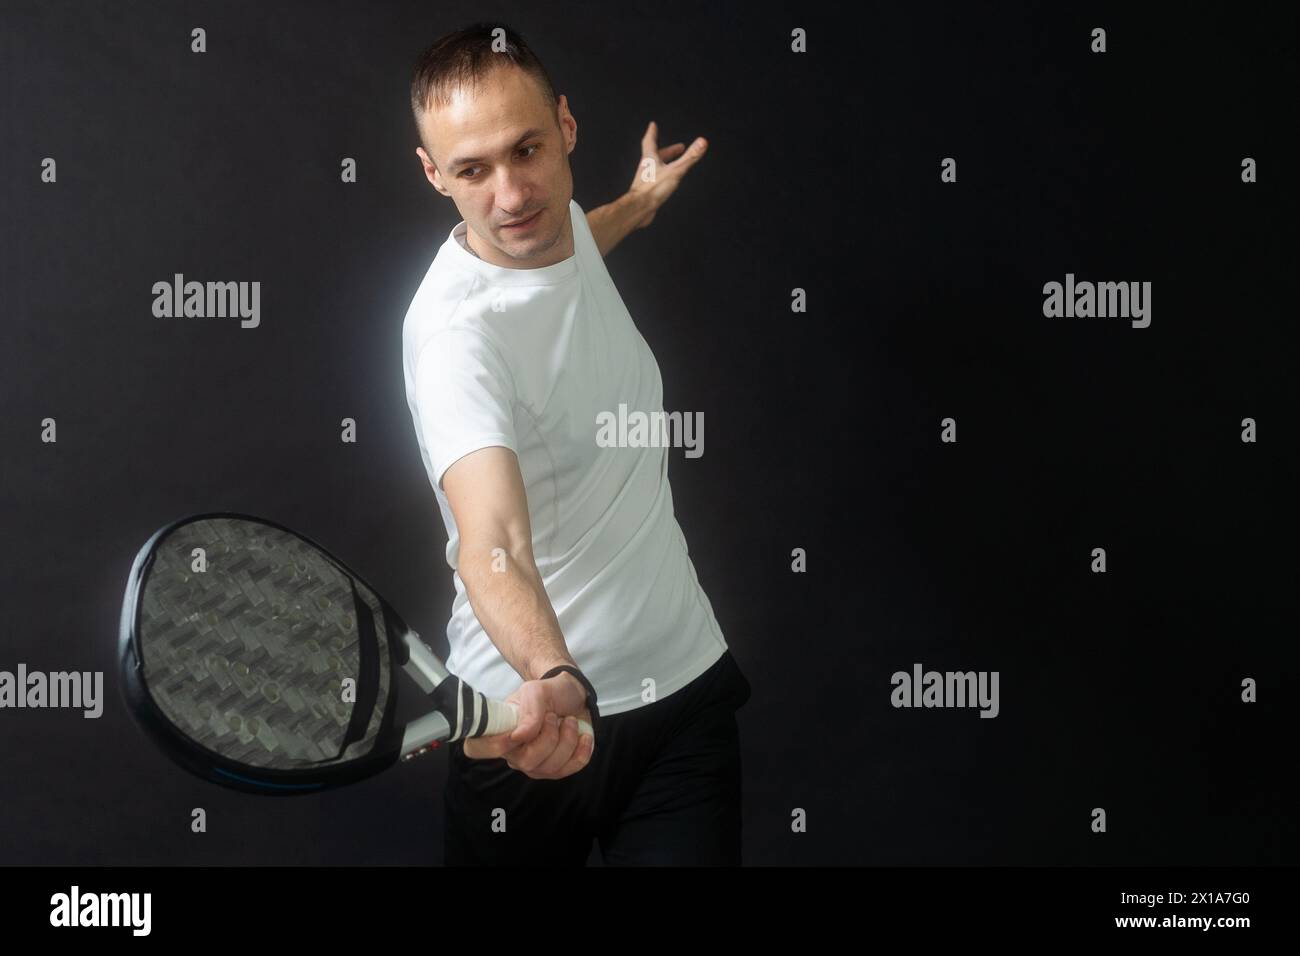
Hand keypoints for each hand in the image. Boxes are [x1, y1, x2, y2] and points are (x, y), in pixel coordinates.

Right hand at [462, 671, 594, 779]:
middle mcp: (513, 752)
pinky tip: (583, 737)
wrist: (572, 696)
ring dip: (567, 740)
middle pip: (525, 761)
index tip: (517, 732)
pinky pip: (568, 770)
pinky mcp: (556, 769)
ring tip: (569, 721)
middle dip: (548, 737)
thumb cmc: (549, 693)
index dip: (494, 745)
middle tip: (554, 716)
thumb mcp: (537, 691)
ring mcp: (535, 764)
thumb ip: (529, 711)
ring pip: (550, 767)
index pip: (477, 748)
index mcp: (500, 731)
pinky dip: (581, 752)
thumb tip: (520, 736)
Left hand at [626, 120, 707, 228]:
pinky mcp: (648, 192)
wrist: (639, 209)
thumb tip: (702, 142)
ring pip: (657, 168)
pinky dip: (664, 178)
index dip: (652, 132)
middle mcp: (646, 168)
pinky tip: (669, 183)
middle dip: (668, 151)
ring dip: (666, 164)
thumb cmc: (653, 189)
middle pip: (657, 155)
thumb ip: (690, 157)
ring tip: (675, 165)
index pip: (650, 141)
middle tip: (679, 148)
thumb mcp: (675, 171)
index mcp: (650, 159)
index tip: (653, 125)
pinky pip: (657, 181)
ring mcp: (646, 180)